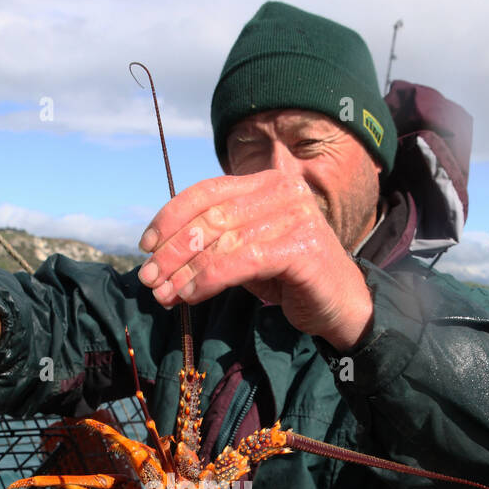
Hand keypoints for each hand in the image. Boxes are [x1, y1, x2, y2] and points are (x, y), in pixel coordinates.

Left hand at [136, 171, 373, 349]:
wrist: (341, 306)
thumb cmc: (290, 279)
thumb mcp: (248, 251)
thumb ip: (216, 241)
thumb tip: (161, 254)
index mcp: (267, 182)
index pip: (208, 191)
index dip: (171, 217)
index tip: (146, 245)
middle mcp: (283, 191)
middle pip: (211, 216)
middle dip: (172, 250)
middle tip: (149, 278)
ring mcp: (296, 216)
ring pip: (223, 240)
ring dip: (185, 271)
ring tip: (164, 294)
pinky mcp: (301, 248)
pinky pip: (242, 261)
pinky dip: (210, 279)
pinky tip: (191, 295)